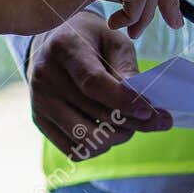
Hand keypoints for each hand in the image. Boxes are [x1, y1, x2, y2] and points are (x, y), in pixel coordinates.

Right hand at [28, 9, 173, 157]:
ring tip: (129, 124)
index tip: (149, 110)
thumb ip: (128, 69)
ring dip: (117, 138)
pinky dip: (99, 147)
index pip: (93, 83)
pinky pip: (75, 150)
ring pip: (86, 139)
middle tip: (154, 119)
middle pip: (95, 114)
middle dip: (133, 122)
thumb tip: (143, 102)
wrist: (57, 43)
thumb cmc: (93, 41)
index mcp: (65, 48)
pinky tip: (108, 130)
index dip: (124, 101)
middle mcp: (45, 77)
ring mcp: (39, 102)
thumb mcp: (115, 42)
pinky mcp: (40, 122)